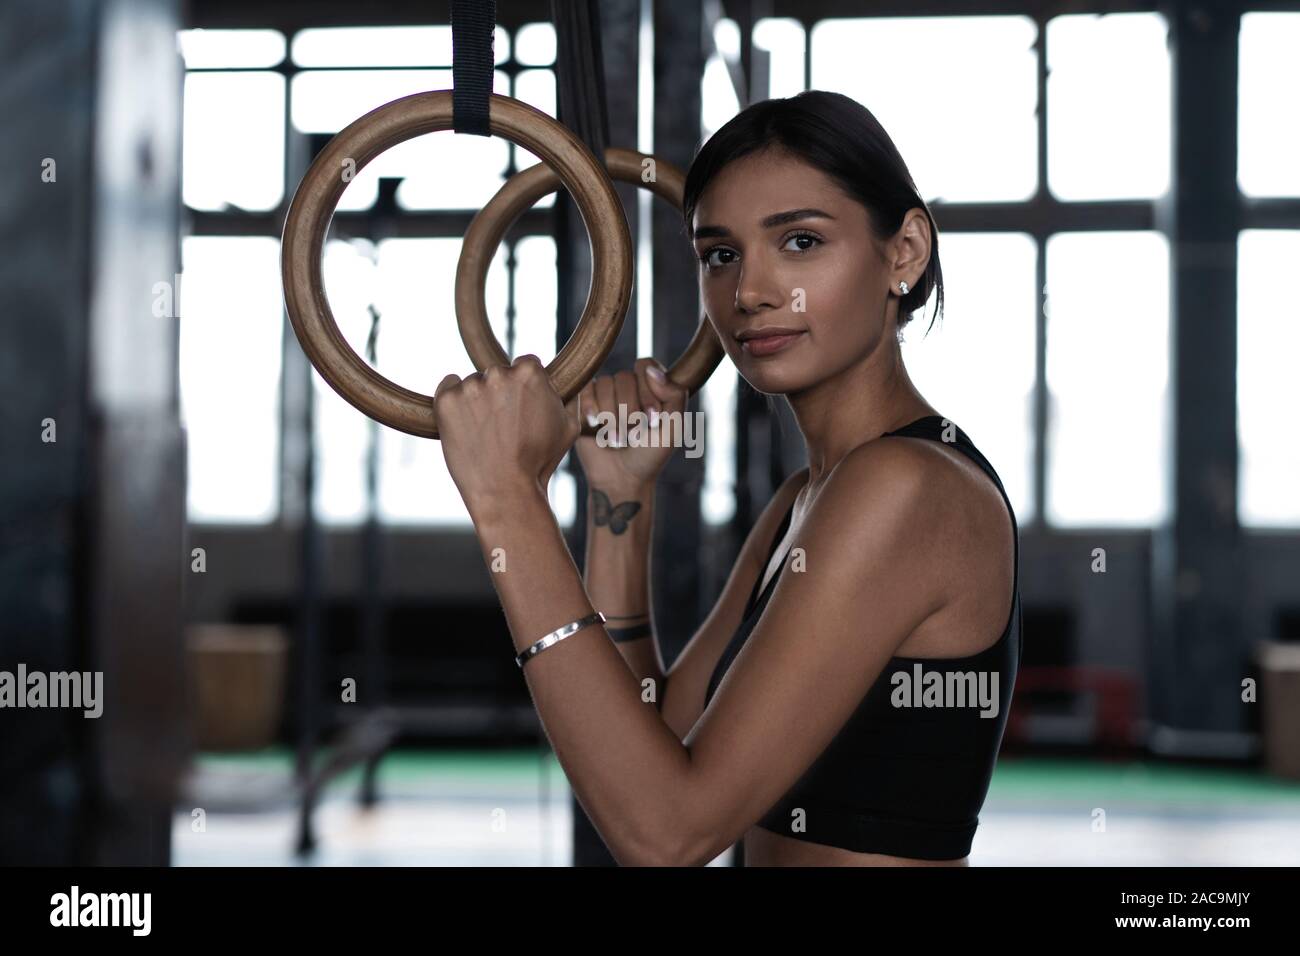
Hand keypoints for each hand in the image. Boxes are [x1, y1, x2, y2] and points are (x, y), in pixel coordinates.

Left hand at [434, 354, 580, 511]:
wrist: (505, 491)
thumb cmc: (538, 463)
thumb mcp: (568, 427)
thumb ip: (567, 397)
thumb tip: (567, 384)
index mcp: (529, 373)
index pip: (524, 364)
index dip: (523, 388)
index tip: (520, 406)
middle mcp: (498, 373)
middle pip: (497, 374)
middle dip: (500, 393)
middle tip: (503, 425)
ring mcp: (470, 386)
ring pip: (473, 385)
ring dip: (477, 401)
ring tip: (485, 434)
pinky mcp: (446, 400)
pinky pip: (447, 388)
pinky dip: (453, 403)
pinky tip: (464, 425)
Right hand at [574, 357, 688, 494]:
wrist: (622, 480)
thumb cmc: (650, 455)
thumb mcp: (673, 429)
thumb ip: (675, 395)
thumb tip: (652, 370)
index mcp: (650, 386)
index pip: (646, 366)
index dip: (647, 390)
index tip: (653, 418)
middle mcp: (627, 386)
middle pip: (624, 377)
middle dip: (630, 410)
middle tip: (633, 435)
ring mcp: (604, 394)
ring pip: (604, 384)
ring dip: (612, 416)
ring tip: (616, 439)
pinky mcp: (583, 404)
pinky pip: (584, 391)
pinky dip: (591, 410)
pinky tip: (596, 427)